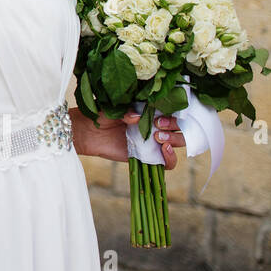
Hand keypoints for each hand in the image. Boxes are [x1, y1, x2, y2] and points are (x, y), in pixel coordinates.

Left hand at [69, 108, 184, 169]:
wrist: (89, 131)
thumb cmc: (102, 114)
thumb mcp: (115, 108)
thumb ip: (127, 110)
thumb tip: (137, 117)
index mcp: (152, 110)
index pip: (176, 110)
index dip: (175, 110)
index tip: (162, 111)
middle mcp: (157, 126)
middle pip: (182, 127)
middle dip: (175, 125)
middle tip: (158, 124)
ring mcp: (154, 142)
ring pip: (179, 142)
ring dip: (174, 139)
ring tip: (158, 137)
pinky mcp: (149, 157)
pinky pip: (168, 163)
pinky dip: (171, 158)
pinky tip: (164, 149)